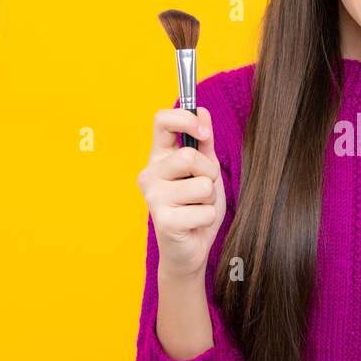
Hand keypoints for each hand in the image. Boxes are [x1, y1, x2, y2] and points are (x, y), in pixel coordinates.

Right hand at [136, 105, 224, 280]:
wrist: (190, 249)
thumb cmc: (196, 206)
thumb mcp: (205, 169)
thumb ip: (204, 142)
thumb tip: (202, 111)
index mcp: (158, 157)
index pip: (161, 120)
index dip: (186, 119)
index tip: (204, 133)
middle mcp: (150, 174)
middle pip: (189, 156)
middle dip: (209, 173)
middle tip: (204, 189)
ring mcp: (153, 198)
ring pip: (202, 185)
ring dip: (210, 199)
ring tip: (198, 207)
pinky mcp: (164, 221)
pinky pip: (205, 210)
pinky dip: (208, 218)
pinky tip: (194, 224)